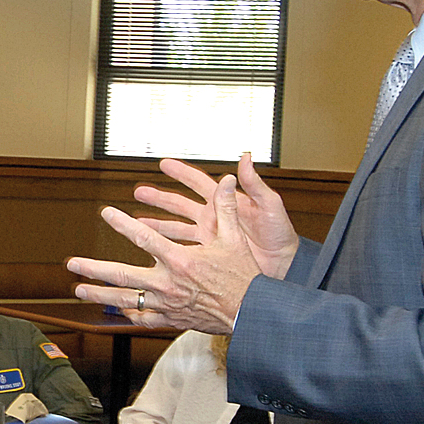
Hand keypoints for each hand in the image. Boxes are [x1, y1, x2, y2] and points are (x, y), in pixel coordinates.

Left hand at [66, 159, 267, 334]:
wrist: (252, 314)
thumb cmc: (244, 276)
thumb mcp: (234, 238)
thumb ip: (226, 208)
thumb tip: (225, 180)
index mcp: (181, 260)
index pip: (144, 238)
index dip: (123, 224)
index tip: (106, 212)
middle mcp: (168, 283)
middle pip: (122, 275)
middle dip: (93, 269)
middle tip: (72, 264)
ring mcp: (167, 304)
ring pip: (125, 300)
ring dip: (99, 294)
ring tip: (79, 289)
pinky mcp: (172, 319)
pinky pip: (144, 319)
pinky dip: (128, 315)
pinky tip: (115, 311)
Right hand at [125, 156, 296, 278]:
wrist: (285, 266)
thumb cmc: (282, 235)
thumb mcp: (269, 206)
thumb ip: (254, 183)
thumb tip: (245, 158)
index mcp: (227, 202)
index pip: (198, 182)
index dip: (181, 173)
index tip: (163, 164)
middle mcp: (215, 218)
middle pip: (179, 204)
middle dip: (159, 198)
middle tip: (139, 192)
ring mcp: (210, 238)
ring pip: (176, 227)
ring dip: (157, 223)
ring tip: (138, 221)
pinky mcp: (210, 256)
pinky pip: (182, 250)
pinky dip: (166, 249)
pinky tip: (152, 249)